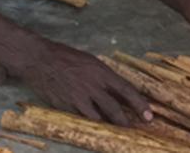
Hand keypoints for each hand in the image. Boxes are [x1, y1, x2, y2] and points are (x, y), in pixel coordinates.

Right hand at [16, 40, 151, 125]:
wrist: (39, 60)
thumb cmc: (65, 57)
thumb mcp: (90, 62)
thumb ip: (103, 77)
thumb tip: (117, 91)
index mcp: (101, 71)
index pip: (126, 89)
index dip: (139, 104)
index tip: (149, 115)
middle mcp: (93, 85)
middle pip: (115, 107)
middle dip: (127, 121)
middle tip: (136, 129)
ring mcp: (79, 97)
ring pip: (100, 117)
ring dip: (110, 125)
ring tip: (118, 132)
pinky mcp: (67, 106)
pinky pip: (83, 118)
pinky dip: (92, 123)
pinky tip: (97, 127)